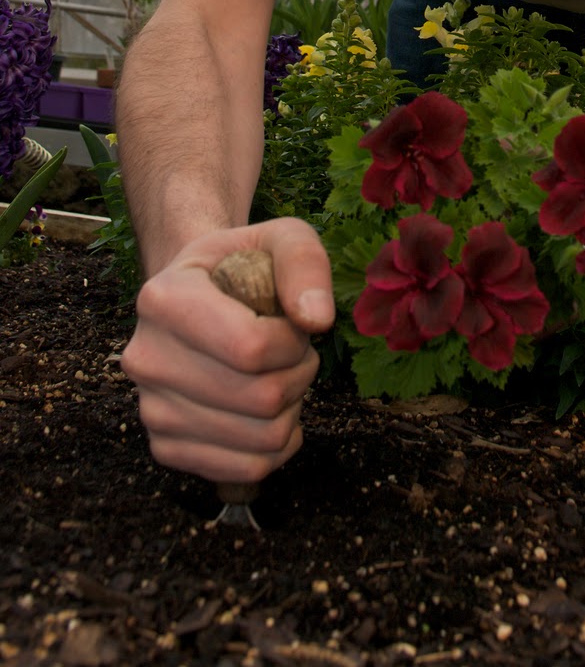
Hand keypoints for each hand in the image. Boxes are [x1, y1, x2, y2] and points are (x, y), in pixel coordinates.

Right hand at [120, 217, 334, 486]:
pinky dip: (276, 444)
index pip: (250, 347)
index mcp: (163, 299)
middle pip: (260, 397)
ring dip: (291, 408)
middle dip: (300, 373)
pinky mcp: (165, 448)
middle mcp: (145, 358)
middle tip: (294, 350)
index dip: (294, 342)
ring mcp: (150, 409)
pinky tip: (269, 411)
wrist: (198, 296)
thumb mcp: (280, 237)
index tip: (296, 323)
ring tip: (279, 374)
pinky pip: (246, 470)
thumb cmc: (244, 266)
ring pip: (260, 439)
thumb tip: (317, 320)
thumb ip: (304, 262)